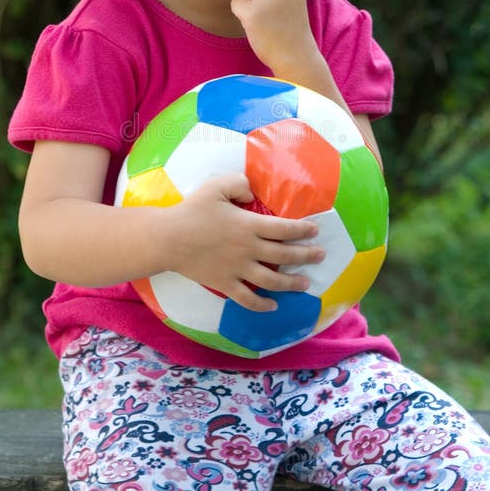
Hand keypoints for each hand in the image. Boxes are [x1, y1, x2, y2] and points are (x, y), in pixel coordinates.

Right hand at [163, 173, 324, 311]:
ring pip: (272, 281)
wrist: (168, 239)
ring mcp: (238, 269)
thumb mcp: (216, 186)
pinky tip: (273, 306)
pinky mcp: (225, 284)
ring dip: (292, 283)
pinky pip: (248, 299)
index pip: (284, 228)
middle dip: (306, 255)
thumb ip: (240, 184)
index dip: (302, 230)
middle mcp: (248, 249)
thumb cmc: (192, 211)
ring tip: (306, 283)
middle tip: (321, 255)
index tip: (315, 231)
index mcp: (248, 225)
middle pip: (284, 255)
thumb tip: (254, 193)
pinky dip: (263, 305)